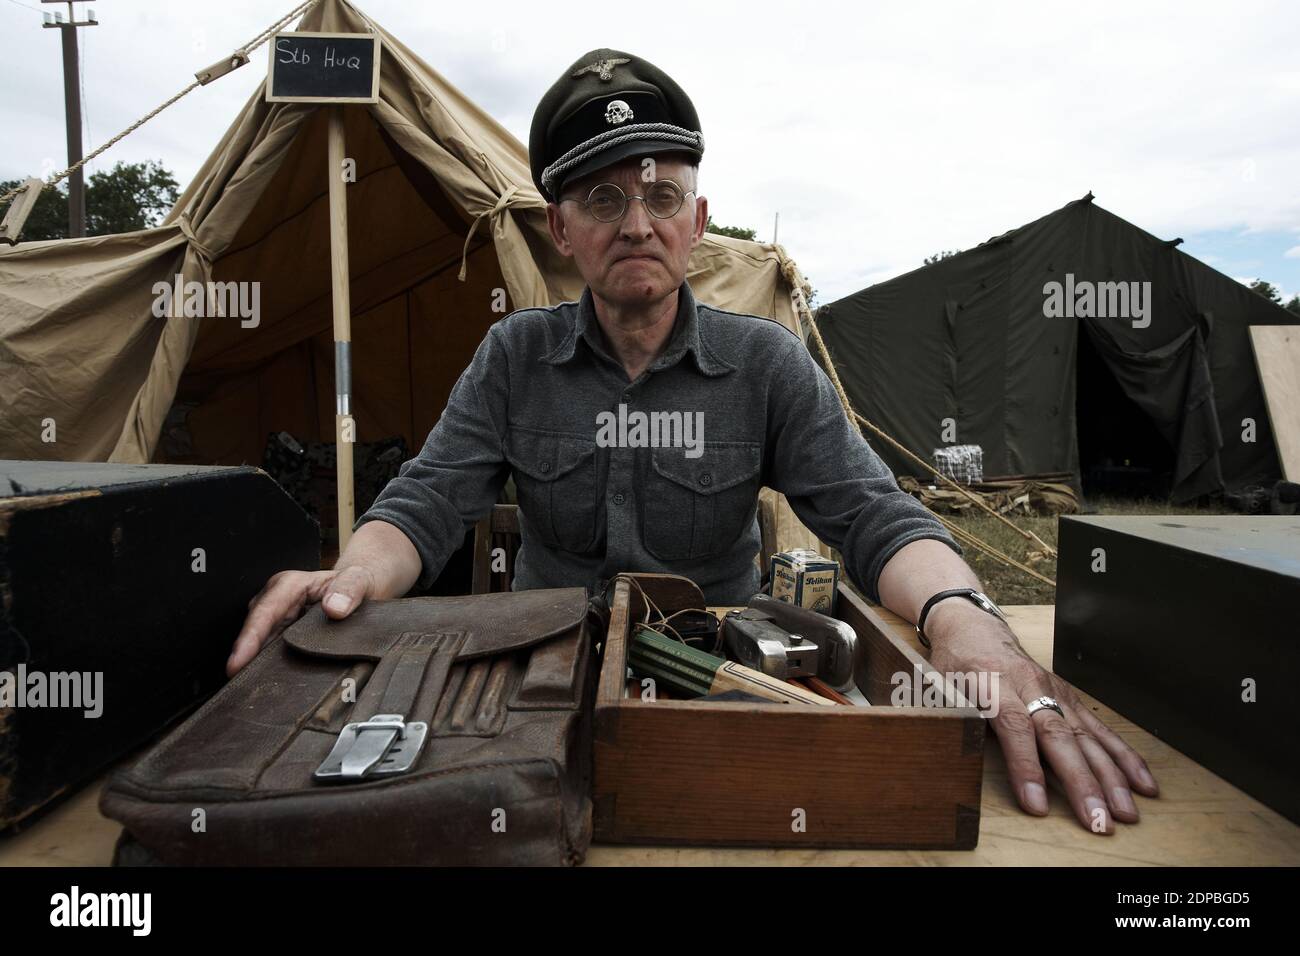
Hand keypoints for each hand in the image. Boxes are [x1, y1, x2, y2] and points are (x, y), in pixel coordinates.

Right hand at [226, 565, 378, 676]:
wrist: (364, 591)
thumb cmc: (357, 583)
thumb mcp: (360, 580)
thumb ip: (351, 590)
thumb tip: (334, 607)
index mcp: (289, 586)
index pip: (265, 612)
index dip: (249, 638)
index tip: (238, 662)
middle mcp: (277, 603)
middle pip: (254, 632)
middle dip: (244, 658)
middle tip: (240, 686)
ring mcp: (278, 622)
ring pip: (258, 646)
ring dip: (253, 666)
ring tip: (250, 691)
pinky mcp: (282, 637)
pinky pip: (269, 654)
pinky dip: (266, 668)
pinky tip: (268, 686)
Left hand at [924, 600, 1158, 833]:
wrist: (972, 625)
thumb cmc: (953, 663)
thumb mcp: (940, 686)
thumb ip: (951, 716)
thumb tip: (947, 755)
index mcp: (994, 684)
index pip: (1014, 728)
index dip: (1026, 767)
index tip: (1037, 805)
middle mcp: (1031, 687)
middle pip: (1059, 738)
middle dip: (1082, 783)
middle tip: (1097, 820)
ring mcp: (1055, 692)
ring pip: (1087, 736)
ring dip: (1111, 777)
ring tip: (1126, 813)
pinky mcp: (1069, 698)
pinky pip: (1101, 729)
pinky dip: (1124, 757)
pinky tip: (1143, 784)